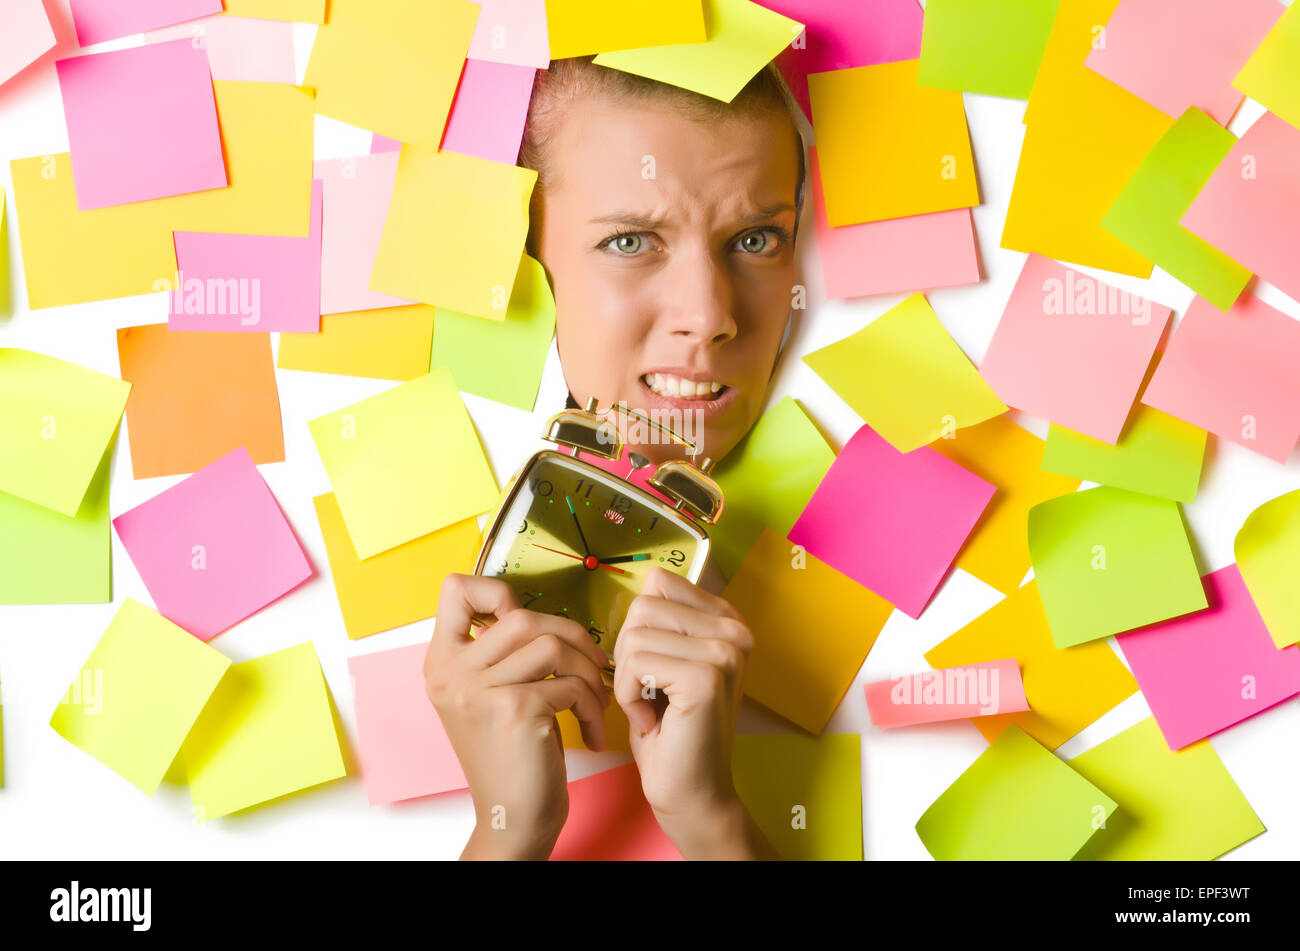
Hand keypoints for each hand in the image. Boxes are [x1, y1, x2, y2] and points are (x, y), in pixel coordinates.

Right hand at [424, 573, 612, 859]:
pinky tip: (590, 730)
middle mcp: (451, 674)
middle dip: (570, 636)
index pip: (455, 589)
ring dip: (588, 671)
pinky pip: (570, 683)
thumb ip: (496, 654)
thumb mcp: (487, 698)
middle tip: (591, 664)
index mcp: (441, 663)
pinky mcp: (515, 710)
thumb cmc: (511, 757)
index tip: (526, 624)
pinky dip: (592, 705)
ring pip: (552, 644)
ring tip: (593, 700)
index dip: (497, 592)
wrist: (512, 819)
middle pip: (523, 616)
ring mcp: (479, 691)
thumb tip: (534, 612)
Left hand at [612, 566, 780, 859]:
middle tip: (649, 694)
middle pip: (642, 606)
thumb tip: (643, 583)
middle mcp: (735, 629)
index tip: (653, 669)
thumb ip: (661, 620)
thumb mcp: (665, 661)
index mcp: (726, 619)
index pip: (657, 583)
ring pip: (634, 634)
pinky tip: (651, 721)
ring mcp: (725, 651)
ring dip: (627, 678)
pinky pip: (635, 663)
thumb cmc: (671, 730)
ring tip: (651, 708)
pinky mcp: (708, 676)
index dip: (638, 627)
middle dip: (628, 653)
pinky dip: (628, 697)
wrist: (692, 793)